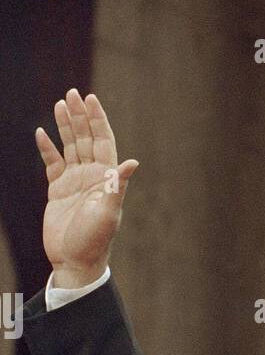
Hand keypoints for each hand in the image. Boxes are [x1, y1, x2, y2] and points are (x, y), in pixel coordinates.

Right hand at [35, 89, 138, 283]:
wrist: (75, 261)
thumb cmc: (95, 240)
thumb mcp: (108, 213)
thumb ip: (117, 186)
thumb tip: (133, 162)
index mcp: (106, 178)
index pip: (103, 141)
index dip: (97, 120)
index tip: (90, 99)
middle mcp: (92, 175)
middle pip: (85, 138)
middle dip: (80, 116)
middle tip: (72, 93)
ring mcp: (74, 181)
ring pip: (70, 146)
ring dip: (65, 126)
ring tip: (60, 104)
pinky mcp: (58, 190)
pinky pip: (52, 163)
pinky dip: (47, 148)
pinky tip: (41, 133)